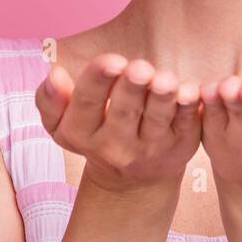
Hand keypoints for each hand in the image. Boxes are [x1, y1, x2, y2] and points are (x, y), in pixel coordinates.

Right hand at [35, 54, 201, 196]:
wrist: (130, 181)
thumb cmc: (93, 133)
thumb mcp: (62, 125)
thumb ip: (50, 100)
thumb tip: (54, 73)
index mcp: (81, 133)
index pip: (87, 103)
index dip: (98, 80)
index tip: (111, 60)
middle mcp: (115, 146)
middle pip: (124, 111)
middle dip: (131, 88)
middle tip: (140, 68)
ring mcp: (150, 148)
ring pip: (156, 120)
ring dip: (162, 99)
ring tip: (165, 80)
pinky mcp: (180, 147)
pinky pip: (186, 126)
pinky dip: (189, 109)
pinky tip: (191, 91)